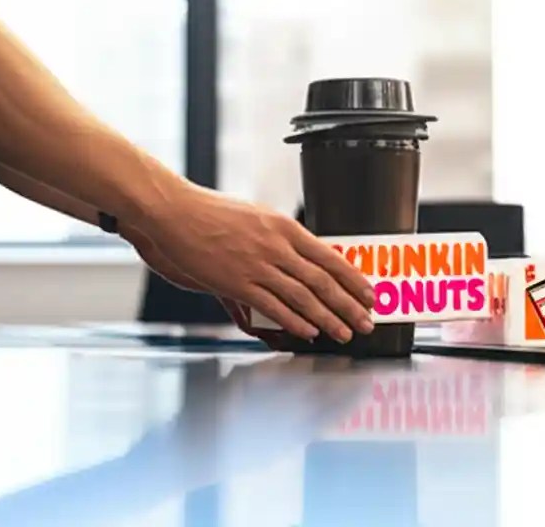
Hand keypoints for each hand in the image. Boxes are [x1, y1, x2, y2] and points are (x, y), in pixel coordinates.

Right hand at [128, 184, 375, 343]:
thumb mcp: (254, 217)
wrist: (175, 212)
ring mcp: (257, 265)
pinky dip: (295, 321)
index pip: (329, 256)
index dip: (352, 279)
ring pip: (303, 297)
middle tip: (367, 322)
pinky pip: (273, 307)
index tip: (369, 294)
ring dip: (328, 319)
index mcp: (283, 227)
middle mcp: (276, 246)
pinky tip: (309, 332)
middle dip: (349, 305)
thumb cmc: (210, 213)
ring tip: (345, 333)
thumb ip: (277, 239)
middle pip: (322, 281)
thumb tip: (297, 259)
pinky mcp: (237, 282)